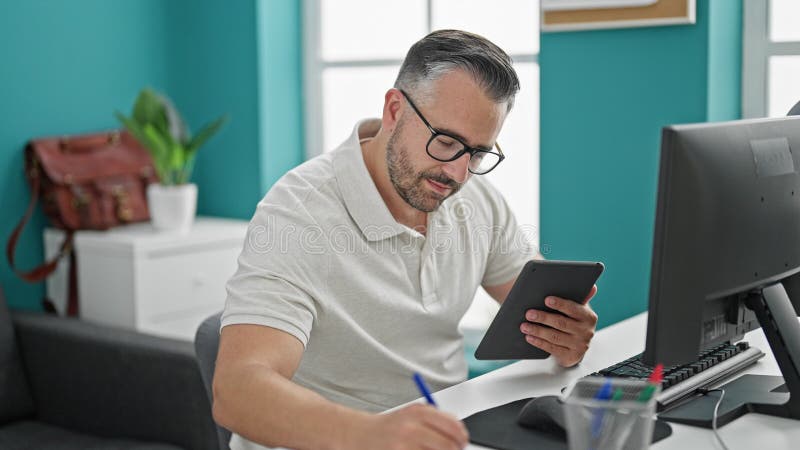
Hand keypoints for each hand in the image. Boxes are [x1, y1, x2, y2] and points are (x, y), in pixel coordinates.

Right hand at [347, 404, 468, 449]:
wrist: (357, 435)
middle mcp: (411, 429)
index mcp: (418, 412)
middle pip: (449, 446)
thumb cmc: (387, 428)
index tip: (461, 443)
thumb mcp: (411, 415)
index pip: (454, 427)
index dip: (461, 438)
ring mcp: (403, 447)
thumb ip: (436, 422)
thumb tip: (461, 437)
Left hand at [520, 285, 598, 366]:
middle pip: (561, 323)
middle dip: (543, 318)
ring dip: (537, 330)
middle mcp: (586, 332)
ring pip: (555, 336)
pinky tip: (529, 337)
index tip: (546, 300)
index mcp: (589, 317)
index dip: (560, 304)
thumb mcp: (578, 309)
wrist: (577, 345)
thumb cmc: (574, 321)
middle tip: (529, 314)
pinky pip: (552, 348)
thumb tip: (592, 287)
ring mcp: (579, 345)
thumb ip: (582, 297)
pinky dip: (539, 342)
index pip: (573, 309)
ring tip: (524, 326)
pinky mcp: (571, 356)